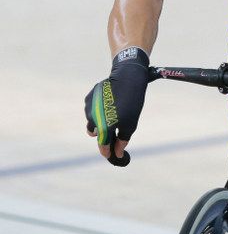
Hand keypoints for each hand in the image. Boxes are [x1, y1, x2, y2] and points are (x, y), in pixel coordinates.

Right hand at [84, 46, 150, 164]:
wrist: (127, 78)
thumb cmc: (132, 102)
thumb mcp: (131, 123)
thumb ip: (123, 139)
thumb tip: (118, 152)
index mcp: (103, 127)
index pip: (102, 145)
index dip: (107, 151)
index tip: (110, 155)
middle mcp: (92, 119)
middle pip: (96, 133)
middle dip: (104, 134)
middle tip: (114, 130)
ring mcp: (89, 108)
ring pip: (92, 121)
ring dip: (100, 121)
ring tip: (114, 112)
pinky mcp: (89, 98)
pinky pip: (92, 109)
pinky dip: (98, 109)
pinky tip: (109, 102)